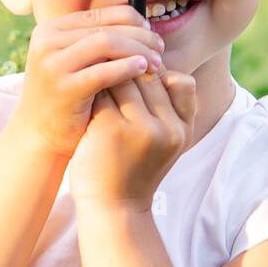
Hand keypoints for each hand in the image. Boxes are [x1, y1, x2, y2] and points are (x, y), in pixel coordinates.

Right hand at [12, 5, 166, 159]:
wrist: (41, 135)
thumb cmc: (69, 96)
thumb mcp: (78, 61)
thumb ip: (98, 41)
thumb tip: (143, 24)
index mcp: (52, 28)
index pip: (103, 14)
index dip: (134, 21)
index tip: (152, 34)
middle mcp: (48, 41)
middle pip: (107, 28)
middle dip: (140, 37)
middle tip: (160, 49)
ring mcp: (53, 64)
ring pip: (106, 43)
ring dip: (137, 50)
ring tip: (156, 63)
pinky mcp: (63, 88)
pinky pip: (103, 72)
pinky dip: (127, 68)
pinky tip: (143, 71)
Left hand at [69, 68, 197, 210]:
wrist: (114, 208)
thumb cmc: (136, 168)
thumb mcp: (167, 141)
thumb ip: (171, 107)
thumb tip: (153, 59)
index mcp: (184, 129)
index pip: (179, 80)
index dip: (157, 74)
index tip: (138, 76)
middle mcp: (167, 128)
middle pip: (148, 75)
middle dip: (128, 68)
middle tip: (108, 68)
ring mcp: (140, 128)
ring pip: (123, 78)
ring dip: (108, 74)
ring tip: (95, 76)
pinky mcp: (110, 129)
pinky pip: (101, 92)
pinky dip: (92, 88)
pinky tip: (83, 92)